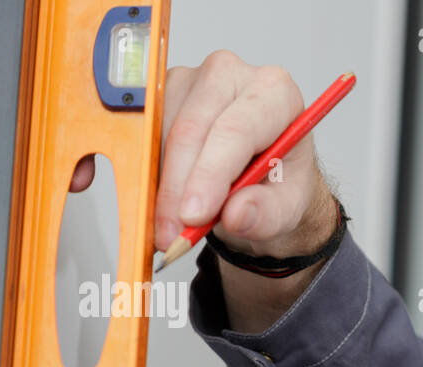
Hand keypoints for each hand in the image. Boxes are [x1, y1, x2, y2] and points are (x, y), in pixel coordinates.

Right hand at [68, 49, 335, 260]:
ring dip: (156, 185)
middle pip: (192, 129)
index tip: (194, 216)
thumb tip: (236, 215)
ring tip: (167, 227)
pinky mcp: (160, 93)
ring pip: (160, 132)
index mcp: (275, 93)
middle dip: (177, 188)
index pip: (236, 130)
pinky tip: (139, 197)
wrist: (262, 179)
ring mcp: (190, 80)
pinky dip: (136, 169)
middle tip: (172, 236)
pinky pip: (138, 131)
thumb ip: (267, 214)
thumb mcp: (287, 209)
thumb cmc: (278, 184)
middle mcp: (231, 75)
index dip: (210, 175)